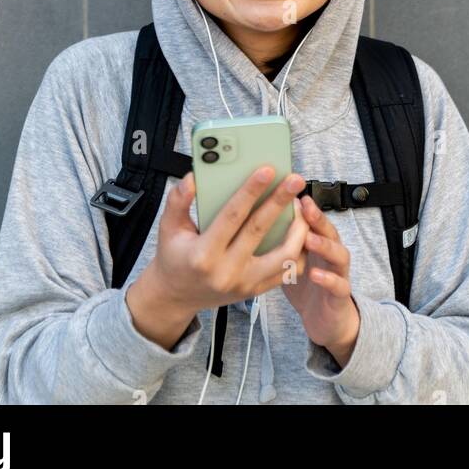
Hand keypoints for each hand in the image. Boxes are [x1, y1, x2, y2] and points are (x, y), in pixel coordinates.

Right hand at [126, 166, 308, 346]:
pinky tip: (299, 230)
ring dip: (298, 229)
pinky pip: (286, 271)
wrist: (176, 297)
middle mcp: (226, 271)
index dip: (250, 191)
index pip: (232, 216)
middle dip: (280, 201)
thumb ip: (178, 201)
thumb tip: (192, 179)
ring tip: (300, 206)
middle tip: (296, 179)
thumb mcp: (168, 228)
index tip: (267, 170)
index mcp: (203, 254)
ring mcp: (244, 284)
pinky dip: (298, 250)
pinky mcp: (256, 290)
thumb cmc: (174, 257)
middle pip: (260, 230)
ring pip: (284, 256)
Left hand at [280, 192, 360, 366]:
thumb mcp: (289, 261)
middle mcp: (331, 254)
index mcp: (318, 243)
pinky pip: (339, 286)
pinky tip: (315, 273)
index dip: (304, 207)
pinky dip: (329, 279)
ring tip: (308, 238)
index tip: (291, 192)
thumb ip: (279, 242)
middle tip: (305, 206)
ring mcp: (339, 273)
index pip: (314, 220)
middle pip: (329, 230)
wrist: (326, 320)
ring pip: (339, 254)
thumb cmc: (303, 285)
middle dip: (317, 217)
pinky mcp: (340, 296)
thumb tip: (249, 219)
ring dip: (324, 244)